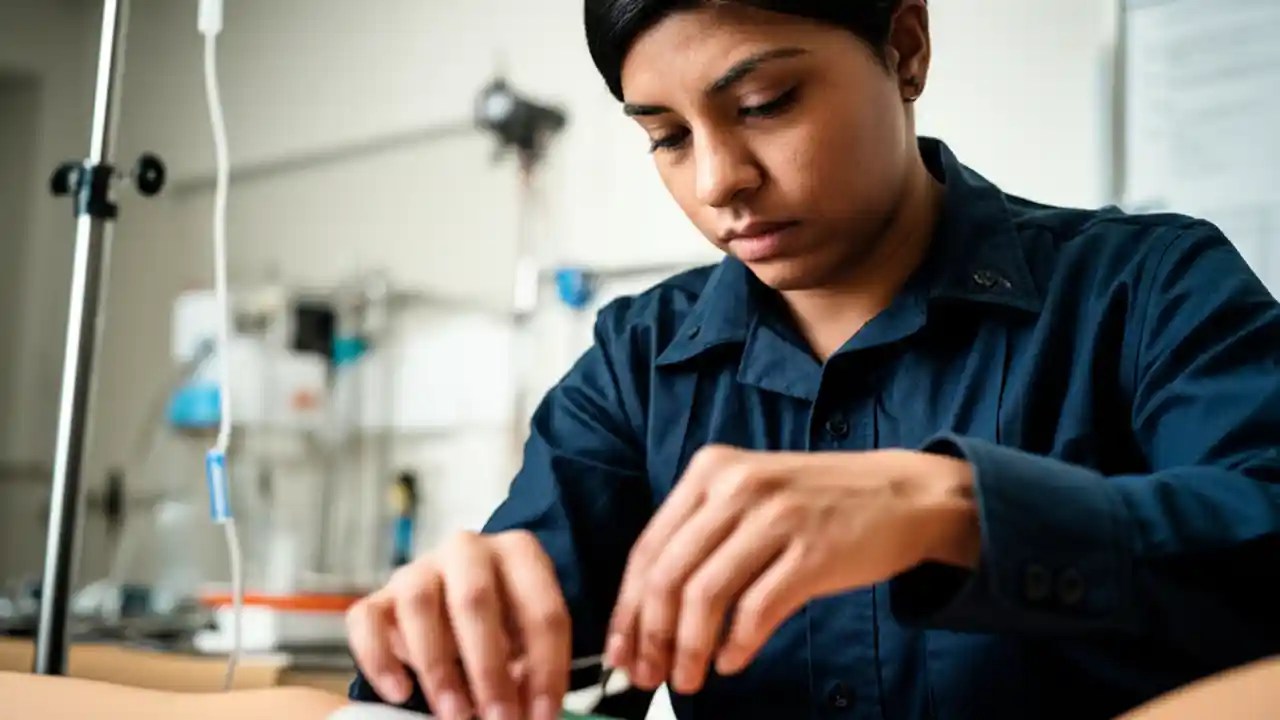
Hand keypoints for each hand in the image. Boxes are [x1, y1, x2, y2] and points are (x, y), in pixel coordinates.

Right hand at [346, 530, 569, 719]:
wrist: (454, 601)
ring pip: (418, 603)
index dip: (547, 668)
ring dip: (438, 667)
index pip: (542, 609)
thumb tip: (530, 713)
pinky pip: (366, 619)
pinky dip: (380, 658)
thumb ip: (530, 667)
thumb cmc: (502, 623)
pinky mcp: (379, 596)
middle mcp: (467, 550)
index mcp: (518, 553)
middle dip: (489, 667)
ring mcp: (419, 569)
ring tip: (454, 714)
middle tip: (498, 719)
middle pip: (475, 599)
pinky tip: (399, 692)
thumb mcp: (526, 638)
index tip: (541, 716)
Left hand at [605, 445, 978, 694]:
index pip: (648, 549)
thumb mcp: (749, 496)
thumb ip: (701, 538)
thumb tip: (650, 610)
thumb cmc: (819, 503)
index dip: (627, 609)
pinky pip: (758, 609)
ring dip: (689, 649)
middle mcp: (737, 486)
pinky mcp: (813, 551)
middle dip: (651, 637)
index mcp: (710, 471)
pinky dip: (737, 645)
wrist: (902, 492)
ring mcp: (776, 516)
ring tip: (688, 679)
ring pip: (706, 595)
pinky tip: (731, 662)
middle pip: (669, 575)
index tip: (619, 652)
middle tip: (647, 676)